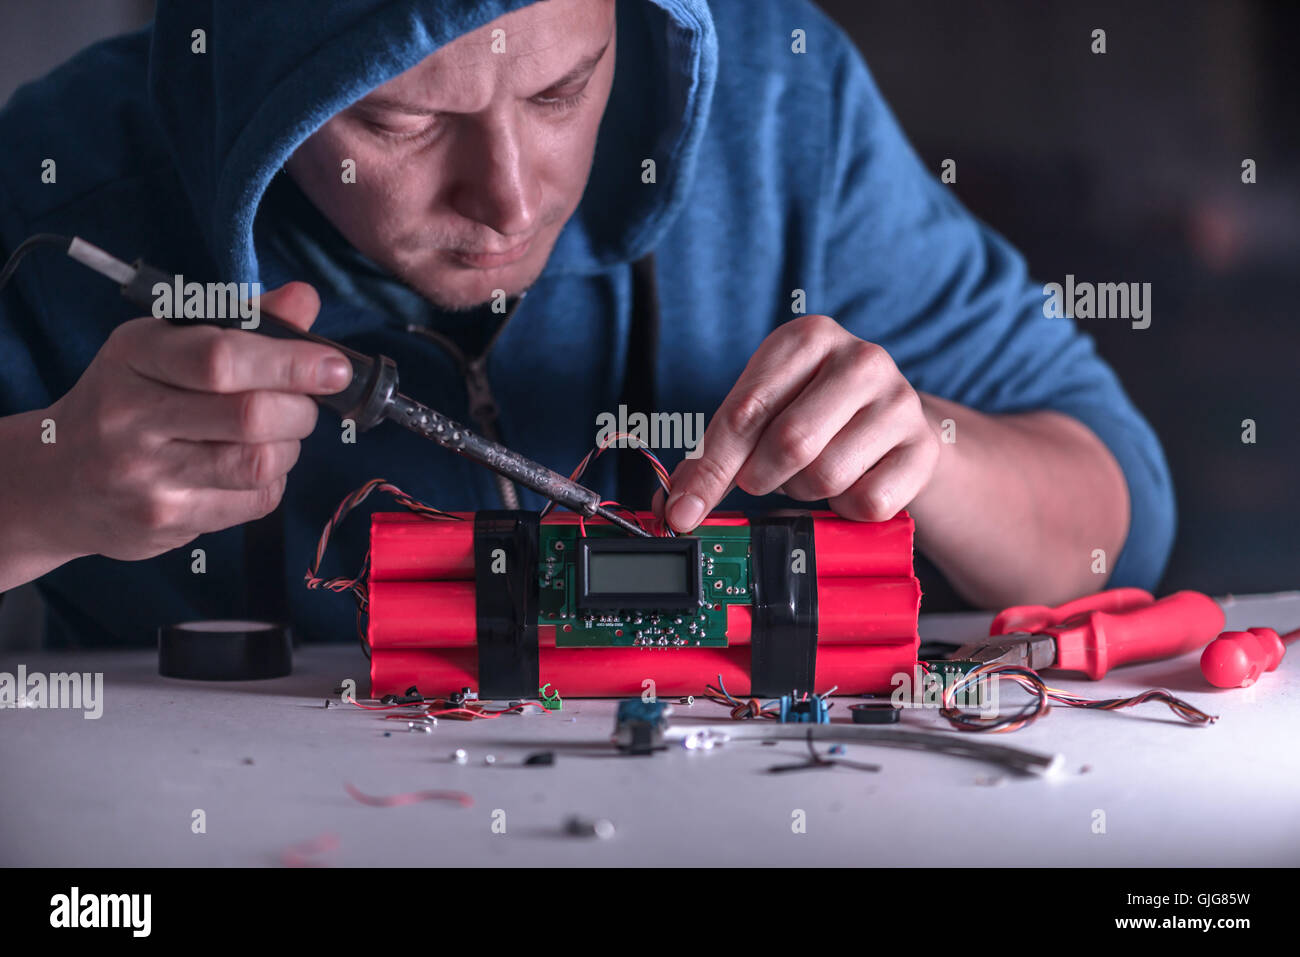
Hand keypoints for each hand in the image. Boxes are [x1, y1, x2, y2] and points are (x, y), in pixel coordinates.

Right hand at [39, 282, 347, 560]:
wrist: (55, 482)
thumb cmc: (127, 401)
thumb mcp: (166, 346)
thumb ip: (241, 323)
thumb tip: (305, 300)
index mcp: (136, 355)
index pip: (222, 358)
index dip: (292, 362)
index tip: (334, 367)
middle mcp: (132, 416)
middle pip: (252, 416)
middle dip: (301, 409)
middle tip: (302, 405)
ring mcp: (147, 475)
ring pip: (261, 462)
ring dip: (289, 447)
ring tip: (274, 436)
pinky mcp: (166, 521)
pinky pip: (254, 502)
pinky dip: (271, 482)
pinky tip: (248, 469)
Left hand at [656, 314, 938, 530]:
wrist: (896, 423)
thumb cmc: (815, 413)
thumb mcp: (764, 413)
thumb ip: (716, 453)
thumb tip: (678, 507)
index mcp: (808, 337)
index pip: (746, 409)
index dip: (710, 467)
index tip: (684, 510)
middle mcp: (861, 359)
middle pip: (790, 442)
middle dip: (761, 478)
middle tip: (760, 481)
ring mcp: (900, 402)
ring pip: (828, 475)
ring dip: (804, 491)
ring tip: (809, 473)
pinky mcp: (923, 449)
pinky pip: (867, 503)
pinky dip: (845, 510)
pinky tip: (848, 484)